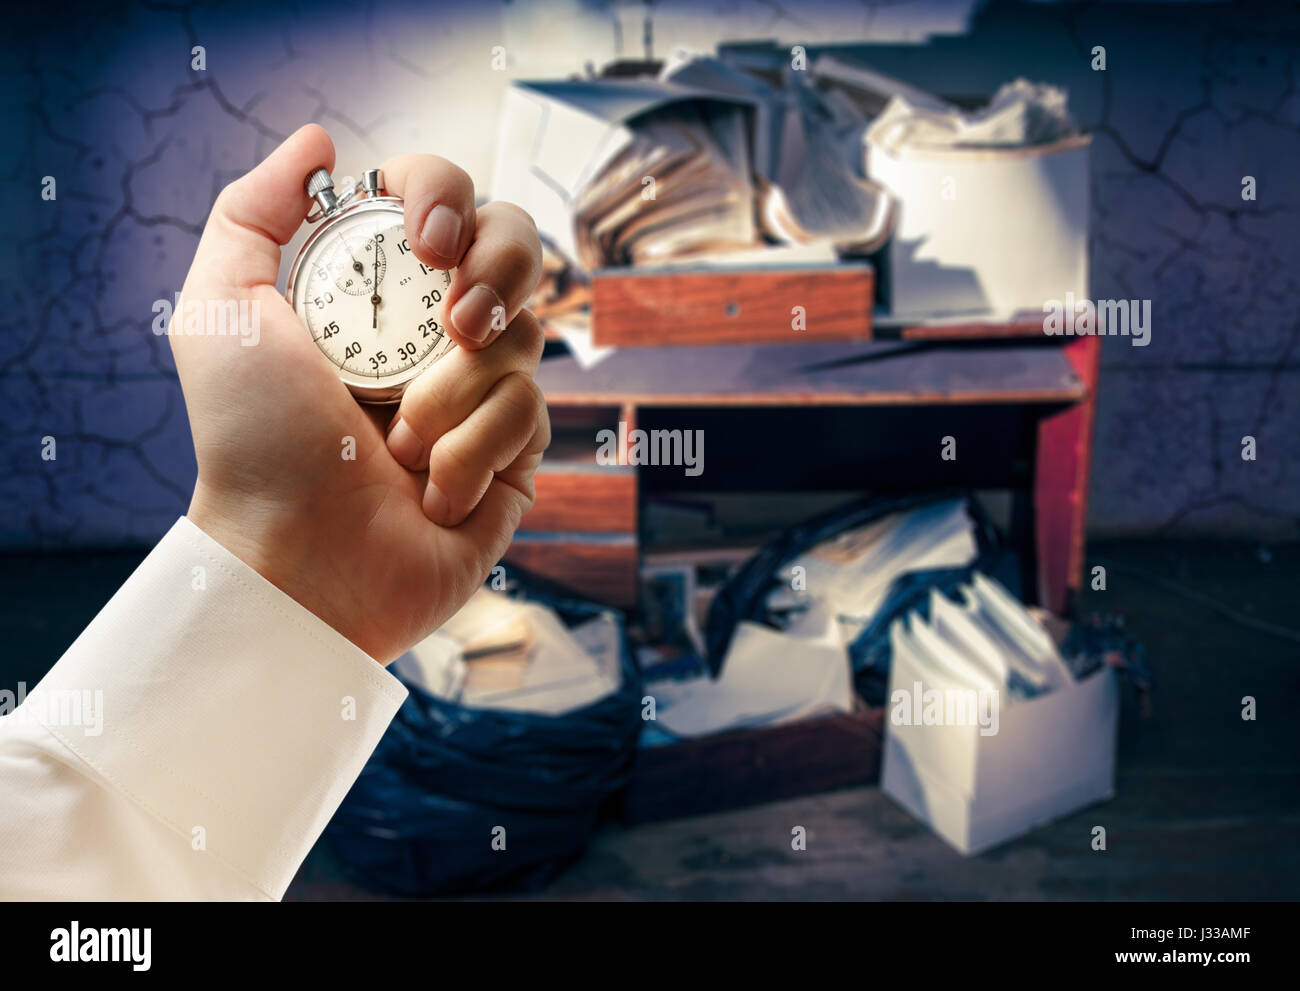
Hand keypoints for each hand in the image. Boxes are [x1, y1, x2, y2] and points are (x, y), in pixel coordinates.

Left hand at [172, 124, 547, 663]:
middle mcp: (437, 332)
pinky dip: (473, 451)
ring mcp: (483, 393)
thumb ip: (253, 213)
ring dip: (455, 392)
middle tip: (456, 322)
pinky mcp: (516, 455)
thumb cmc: (255, 444)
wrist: (300, 559)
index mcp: (379, 290)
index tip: (425, 244)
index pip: (446, 201)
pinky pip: (533, 414)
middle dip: (499, 271)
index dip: (449, 199)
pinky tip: (430, 493)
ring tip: (400, 444)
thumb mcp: (223, 312)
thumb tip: (320, 143)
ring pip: (527, 337)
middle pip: (521, 246)